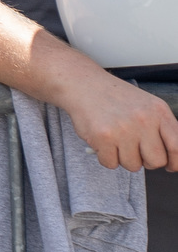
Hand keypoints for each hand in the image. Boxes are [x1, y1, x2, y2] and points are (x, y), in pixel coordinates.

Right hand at [56, 63, 177, 172]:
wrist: (83, 84)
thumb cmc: (114, 98)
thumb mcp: (146, 106)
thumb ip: (161, 128)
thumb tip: (172, 158)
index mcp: (159, 111)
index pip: (177, 146)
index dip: (175, 162)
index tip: (170, 167)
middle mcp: (143, 119)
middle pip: (156, 161)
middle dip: (145, 161)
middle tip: (134, 150)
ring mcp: (123, 128)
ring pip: (133, 165)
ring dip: (123, 158)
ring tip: (116, 141)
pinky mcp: (102, 137)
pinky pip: (110, 163)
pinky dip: (105, 157)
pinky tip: (103, 142)